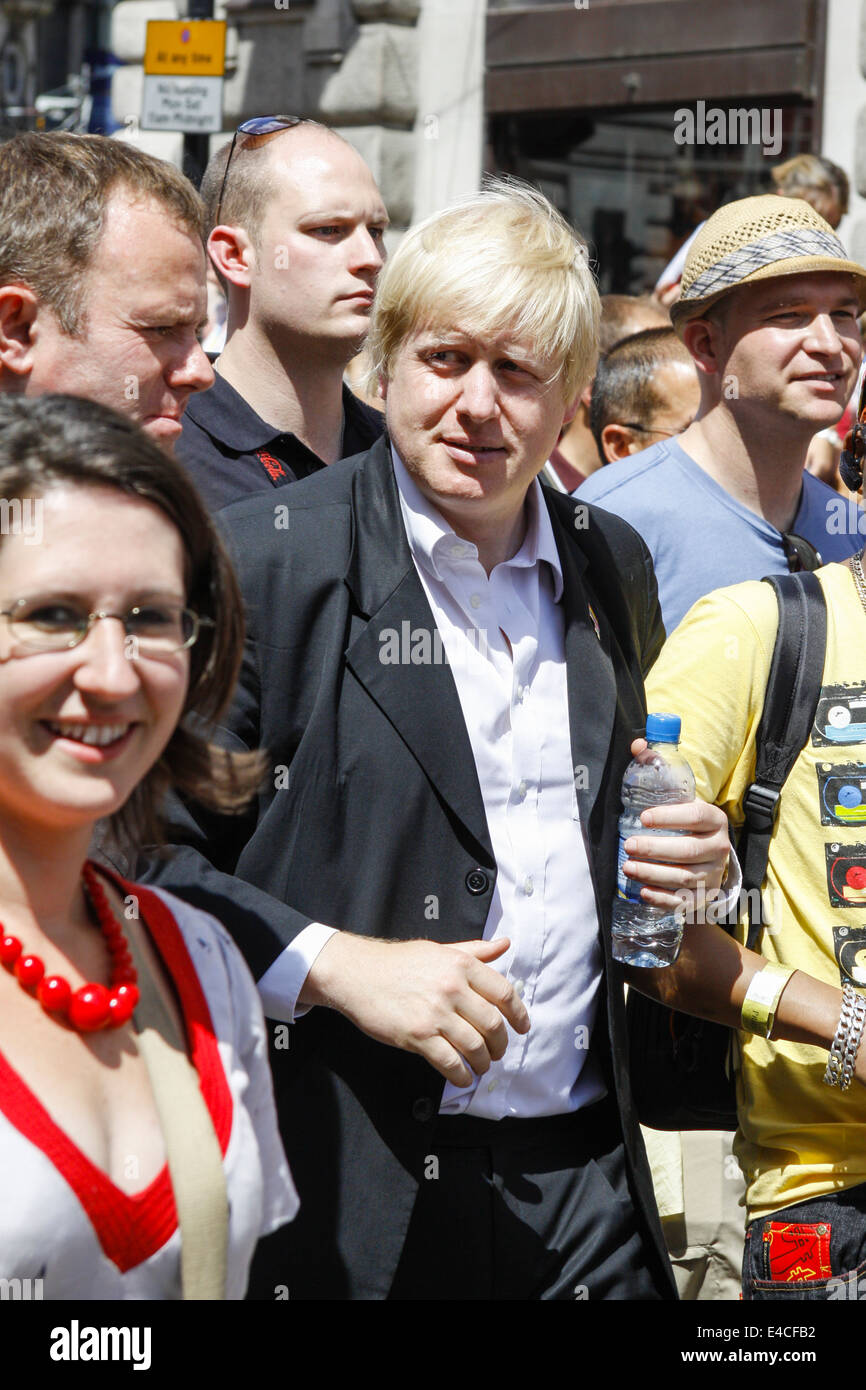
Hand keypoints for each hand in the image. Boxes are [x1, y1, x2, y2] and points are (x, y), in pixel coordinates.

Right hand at [301, 933, 529, 1086]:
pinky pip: (451, 1063)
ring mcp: (435, 1013)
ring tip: (480, 1065)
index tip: (521, 1027)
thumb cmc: (397, 962)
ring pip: (475, 1046)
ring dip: (483, 1062)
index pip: (504, 992)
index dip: (518, 1014)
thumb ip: (473, 950)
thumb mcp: (438, 949)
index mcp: (461, 964)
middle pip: (493, 1024)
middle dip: (501, 1044)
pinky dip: (462, 1075)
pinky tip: (463, 1077)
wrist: (355, 974)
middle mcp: (452, 987)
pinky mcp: (418, 1036)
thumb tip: (504, 944)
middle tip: (498, 1051)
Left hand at [620, 737, 729, 916]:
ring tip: (627, 866)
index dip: (669, 817)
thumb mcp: (680, 799)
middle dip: (655, 848)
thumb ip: (659, 770)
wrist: (706, 861)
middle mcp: (719, 847)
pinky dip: (663, 898)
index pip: (696, 816)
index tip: (643, 818)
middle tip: (628, 845)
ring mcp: (713, 874)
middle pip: (688, 849)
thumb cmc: (686, 824)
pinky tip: (643, 891)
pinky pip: (684, 900)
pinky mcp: (703, 896)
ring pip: (684, 876)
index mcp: (715, 819)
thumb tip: (637, 745)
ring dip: (653, 873)